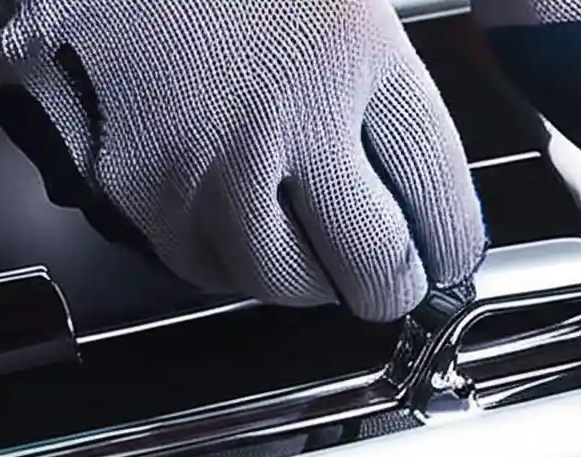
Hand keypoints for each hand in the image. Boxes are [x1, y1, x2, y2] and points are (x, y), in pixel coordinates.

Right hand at [0, 0, 485, 321]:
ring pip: (285, 282)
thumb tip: (441, 149)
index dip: (451, 244)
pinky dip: (225, 251)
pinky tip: (223, 199)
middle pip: (375, 268)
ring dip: (303, 272)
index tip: (446, 253)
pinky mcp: (128, 194)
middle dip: (390, 284)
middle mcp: (286, 117)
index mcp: (353, 47)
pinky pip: (203, 265)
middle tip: (386, 273)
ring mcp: (204, 166)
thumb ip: (385, 62)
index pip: (442, 197)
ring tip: (293, 223)